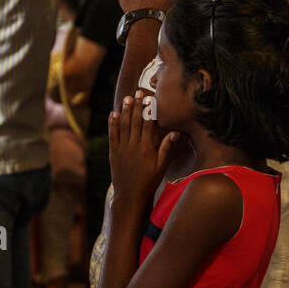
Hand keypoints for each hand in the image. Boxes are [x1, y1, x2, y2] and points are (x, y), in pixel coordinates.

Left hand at [108, 89, 180, 210]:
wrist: (130, 195)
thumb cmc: (149, 181)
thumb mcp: (161, 167)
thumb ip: (167, 149)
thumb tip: (175, 133)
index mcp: (146, 149)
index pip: (148, 125)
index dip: (149, 110)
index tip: (150, 98)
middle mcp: (133, 146)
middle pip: (135, 122)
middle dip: (137, 106)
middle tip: (138, 91)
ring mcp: (121, 149)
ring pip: (123, 126)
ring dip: (125, 111)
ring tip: (127, 98)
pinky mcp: (113, 153)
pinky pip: (112, 135)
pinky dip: (112, 124)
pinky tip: (114, 113)